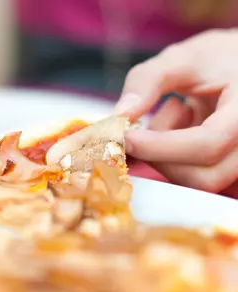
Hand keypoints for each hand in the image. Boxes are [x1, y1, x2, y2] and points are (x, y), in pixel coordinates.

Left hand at [115, 29, 237, 192]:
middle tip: (149, 122)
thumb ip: (147, 81)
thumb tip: (119, 116)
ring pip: (198, 180)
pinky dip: (177, 157)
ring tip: (176, 112)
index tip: (126, 137)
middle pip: (203, 175)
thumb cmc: (218, 58)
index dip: (159, 146)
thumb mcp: (182, 58)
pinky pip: (198, 175)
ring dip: (168, 154)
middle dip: (161, 155)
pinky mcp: (230, 166)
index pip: (207, 144)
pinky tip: (183, 125)